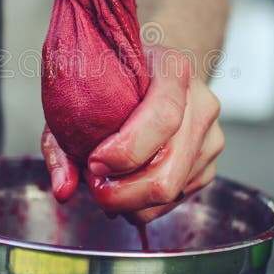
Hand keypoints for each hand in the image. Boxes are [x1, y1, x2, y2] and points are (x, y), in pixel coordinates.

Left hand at [42, 44, 224, 223]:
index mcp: (174, 69)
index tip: (93, 162)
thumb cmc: (116, 81)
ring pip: (171, 191)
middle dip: (122, 191)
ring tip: (107, 183)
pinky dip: (144, 204)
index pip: (163, 117)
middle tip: (94, 184)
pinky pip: (175, 200)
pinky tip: (127, 183)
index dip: (126, 150)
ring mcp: (210, 136)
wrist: (152, 74)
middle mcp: (200, 103)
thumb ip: (64, 142)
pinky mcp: (209, 164)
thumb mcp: (82, 95)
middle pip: (168, 170)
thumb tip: (63, 188)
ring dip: (130, 201)